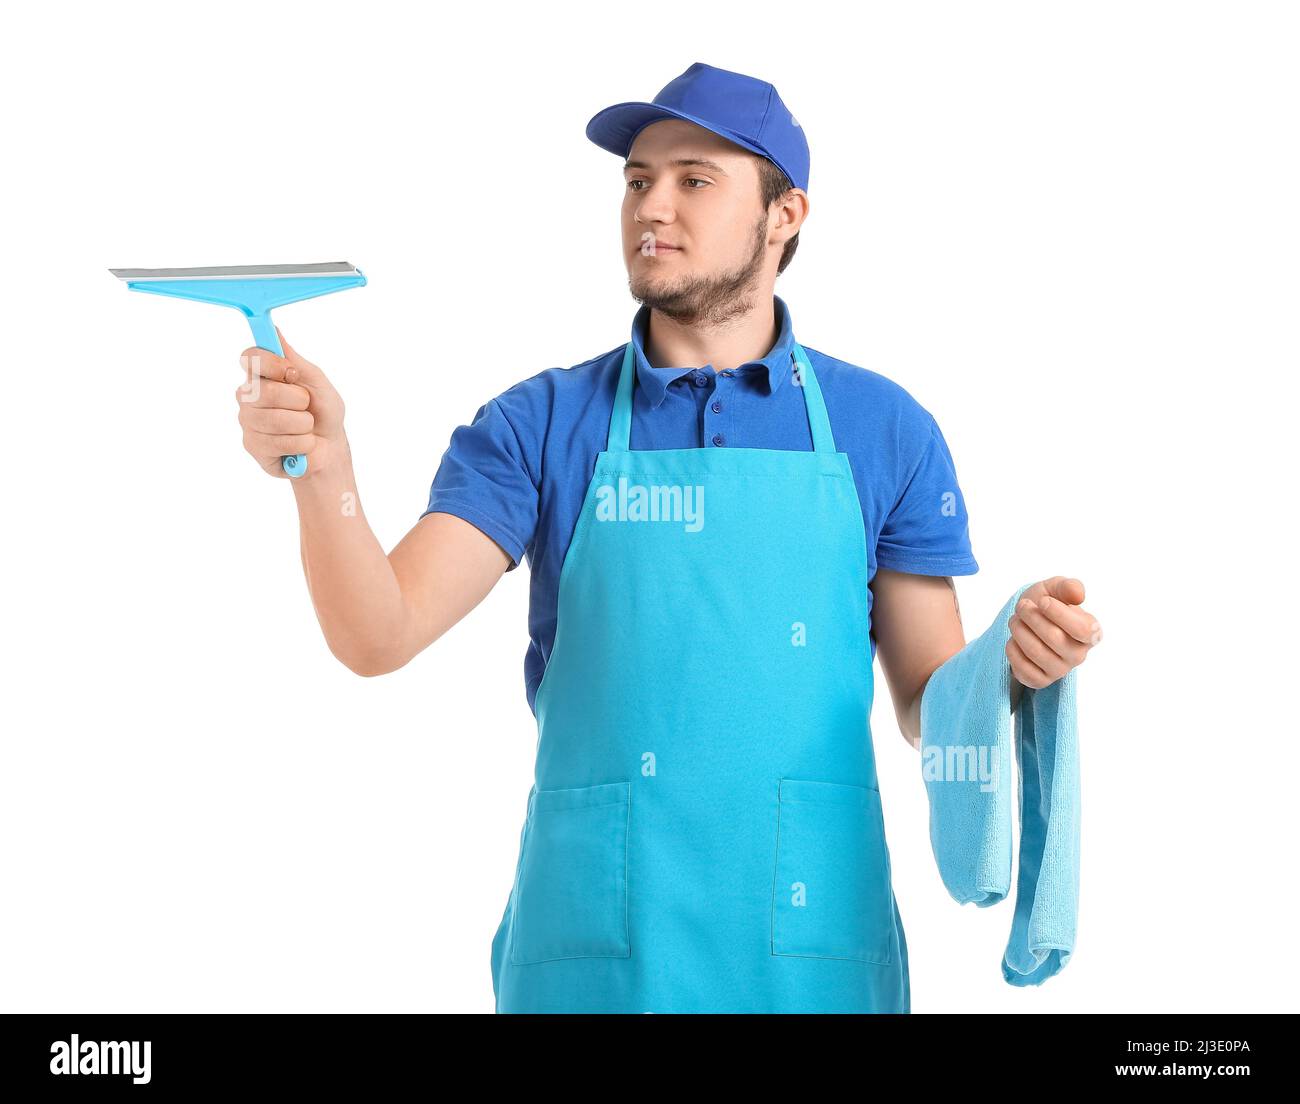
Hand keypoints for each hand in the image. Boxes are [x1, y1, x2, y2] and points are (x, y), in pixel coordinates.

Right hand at [234, 327, 346, 477]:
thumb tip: (274, 331)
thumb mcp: (316, 381)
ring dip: (303, 424)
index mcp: (262, 375)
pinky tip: (302, 443)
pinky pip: (277, 443)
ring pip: (273, 419)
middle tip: (306, 407)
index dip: (271, 364)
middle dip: (298, 401)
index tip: (291, 373)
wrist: (331, 447)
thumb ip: (294, 359)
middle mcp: (249, 396)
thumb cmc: (323, 412)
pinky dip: (301, 443)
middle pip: (264, 391)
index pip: (250, 358)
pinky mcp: (253, 446)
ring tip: (306, 427)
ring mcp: (248, 421)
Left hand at [1006, 576, 1100, 689]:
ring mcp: (1060, 670)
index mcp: (1091, 633)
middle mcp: (1079, 655)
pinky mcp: (1041, 680)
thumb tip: (1078, 594)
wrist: (1026, 621)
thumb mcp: (1056, 589)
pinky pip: (1023, 667)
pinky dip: (1012, 649)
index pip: (1082, 629)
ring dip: (1019, 630)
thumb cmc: (1046, 603)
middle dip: (1032, 617)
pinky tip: (1013, 639)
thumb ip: (1068, 587)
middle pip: (1054, 638)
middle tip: (1022, 606)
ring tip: (1015, 620)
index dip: (1059, 614)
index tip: (1043, 601)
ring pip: (1035, 651)